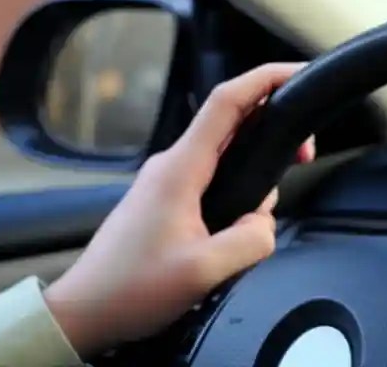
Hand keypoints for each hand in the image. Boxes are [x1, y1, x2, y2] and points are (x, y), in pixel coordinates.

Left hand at [43, 63, 313, 357]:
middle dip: (274, 133)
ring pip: (228, 158)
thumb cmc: (129, 290)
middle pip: (234, 124)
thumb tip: (265, 223)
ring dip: (255, 178)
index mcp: (180, 169)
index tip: (297, 73)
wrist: (84, 313)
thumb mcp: (204, 270)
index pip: (227, 102)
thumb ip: (251, 239)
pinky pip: (214, 181)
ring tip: (257, 220)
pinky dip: (237, 194)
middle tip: (303, 156)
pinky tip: (237, 229)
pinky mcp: (167, 201)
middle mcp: (172, 166)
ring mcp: (167, 182)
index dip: (266, 78)